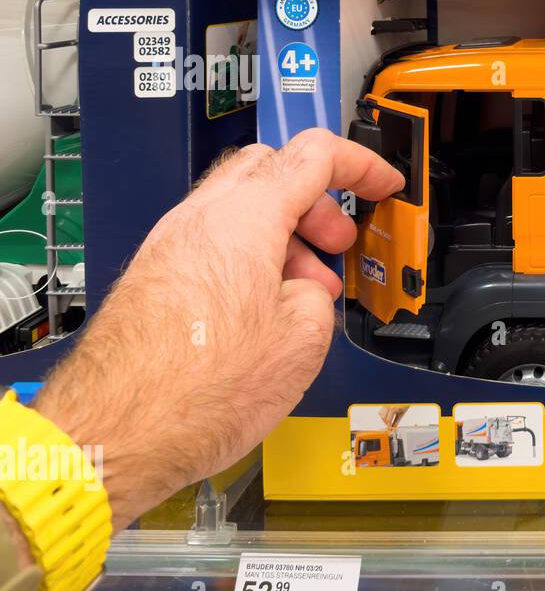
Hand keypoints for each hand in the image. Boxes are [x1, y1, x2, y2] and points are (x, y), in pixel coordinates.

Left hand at [33, 129, 403, 528]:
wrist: (116, 434)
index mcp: (244, 219)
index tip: (383, 184)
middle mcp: (198, 220)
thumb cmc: (196, 392)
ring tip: (309, 291)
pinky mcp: (154, 280)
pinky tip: (268, 313)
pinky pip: (213, 245)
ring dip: (285, 234)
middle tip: (341, 240)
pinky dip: (251, 259)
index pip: (312, 156)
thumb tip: (303, 295)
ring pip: (239, 210)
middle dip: (317, 199)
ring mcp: (169, 248)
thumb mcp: (303, 340)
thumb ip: (316, 296)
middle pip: (269, 170)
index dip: (360, 165)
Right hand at [379, 405, 408, 429]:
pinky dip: (383, 415)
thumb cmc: (404, 404)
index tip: (390, 430)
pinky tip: (387, 415)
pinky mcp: (385, 405)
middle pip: (383, 418)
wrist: (404, 399)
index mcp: (393, 409)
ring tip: (389, 420)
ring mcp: (386, 405)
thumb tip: (393, 428)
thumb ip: (396, 422)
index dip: (388, 426)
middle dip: (386, 423)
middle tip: (390, 425)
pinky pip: (381, 411)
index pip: (388, 420)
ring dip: (384, 419)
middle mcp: (388, 406)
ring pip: (381, 414)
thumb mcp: (401, 414)